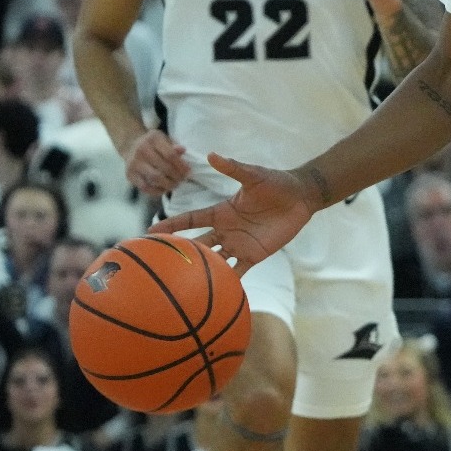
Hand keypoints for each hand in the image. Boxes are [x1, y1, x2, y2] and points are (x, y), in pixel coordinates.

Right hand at [123, 129, 191, 197]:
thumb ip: (174, 145)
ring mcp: (134, 163)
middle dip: (177, 176)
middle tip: (183, 179)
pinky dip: (157, 191)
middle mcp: (142, 150)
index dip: (181, 165)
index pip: (170, 155)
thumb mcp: (164, 139)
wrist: (130, 145)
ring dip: (168, 184)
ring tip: (175, 185)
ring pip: (155, 178)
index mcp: (153, 139)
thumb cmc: (152, 144)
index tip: (188, 171)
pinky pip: (145, 187)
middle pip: (164, 167)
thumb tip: (182, 150)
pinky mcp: (130, 174)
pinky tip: (164, 189)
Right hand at [148, 152, 316, 272]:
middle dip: (180, 253)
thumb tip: (211, 155)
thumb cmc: (276, 183)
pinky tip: (216, 296)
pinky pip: (238, 271)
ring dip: (201, 271)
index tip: (150, 232)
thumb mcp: (253, 175)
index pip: (190, 220)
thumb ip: (234, 168)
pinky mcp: (254, 255)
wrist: (300, 197)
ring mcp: (238, 244)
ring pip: (214, 260)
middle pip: (198, 244)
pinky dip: (229, 282)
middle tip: (159, 264)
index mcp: (221, 212)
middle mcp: (225, 230)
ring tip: (182, 285)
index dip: (171, 225)